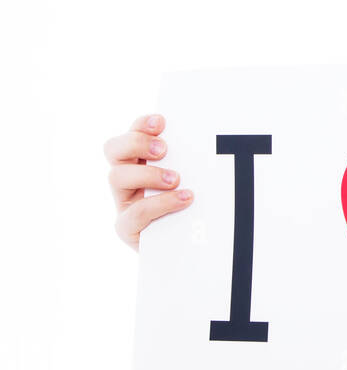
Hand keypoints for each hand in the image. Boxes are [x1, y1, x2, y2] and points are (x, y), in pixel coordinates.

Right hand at [103, 114, 192, 250]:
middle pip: (113, 150)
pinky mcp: (127, 229)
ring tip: (176, 179)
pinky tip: (184, 199)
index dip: (140, 125)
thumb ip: (194, 161)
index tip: (161, 121)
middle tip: (164, 149)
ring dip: (148, 174)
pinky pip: (134, 214)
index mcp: (141, 161)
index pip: (132, 134)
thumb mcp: (197, 179)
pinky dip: (160, 203)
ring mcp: (124, 203)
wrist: (195, 248)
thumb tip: (211, 141)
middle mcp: (127, 179)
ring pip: (117, 177)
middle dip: (137, 143)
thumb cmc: (199, 208)